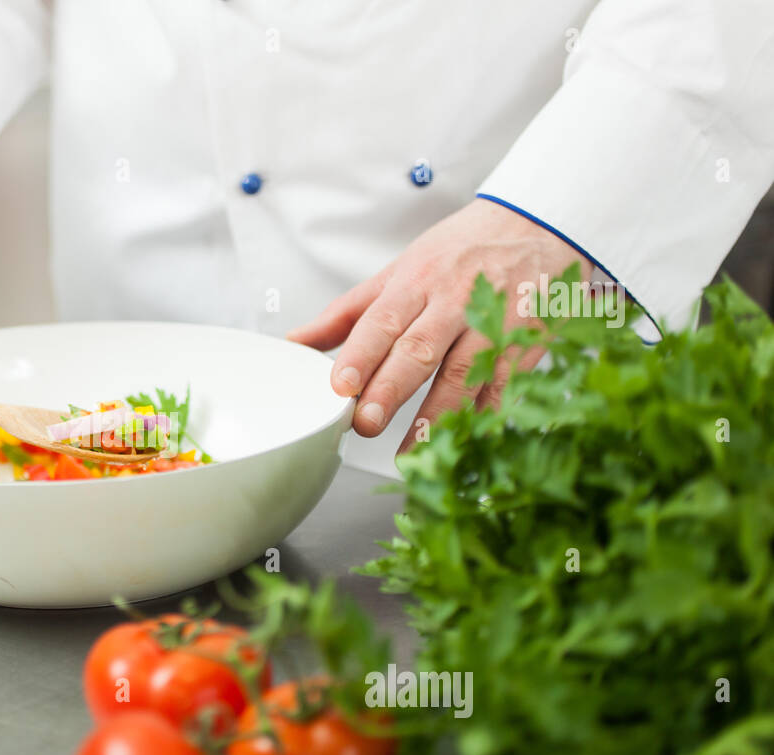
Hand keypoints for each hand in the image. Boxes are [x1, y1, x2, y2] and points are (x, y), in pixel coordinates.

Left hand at [288, 198, 589, 451]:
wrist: (537, 223)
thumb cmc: (458, 252)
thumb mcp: (400, 270)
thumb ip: (348, 312)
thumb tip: (297, 342)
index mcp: (416, 281)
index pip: (383, 321)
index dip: (362, 355)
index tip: (341, 386)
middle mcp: (454, 300)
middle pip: (419, 350)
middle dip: (391, 389)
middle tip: (366, 424)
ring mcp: (494, 321)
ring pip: (464, 373)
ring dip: (437, 415)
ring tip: (413, 451)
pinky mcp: (526, 341)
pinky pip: (505, 382)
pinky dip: (487, 412)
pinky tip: (468, 438)